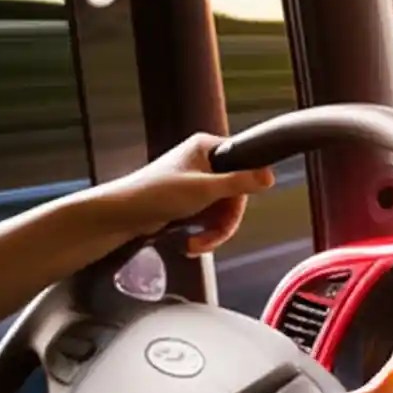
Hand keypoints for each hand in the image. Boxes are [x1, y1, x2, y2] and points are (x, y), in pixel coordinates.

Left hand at [88, 132, 274, 253]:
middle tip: (213, 236)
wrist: (123, 216)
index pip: (243, 167)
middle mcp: (203, 162)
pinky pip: (209, 220)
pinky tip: (190, 243)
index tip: (239, 207)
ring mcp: (196, 184)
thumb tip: (269, 176)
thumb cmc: (156, 194)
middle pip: (234, 196)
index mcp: (207, 148)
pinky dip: (203, 235)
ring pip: (222, 212)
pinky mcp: (188, 203)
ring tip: (196, 244)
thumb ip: (239, 183)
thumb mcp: (204, 188)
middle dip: (223, 223)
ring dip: (212, 234)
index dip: (243, 191)